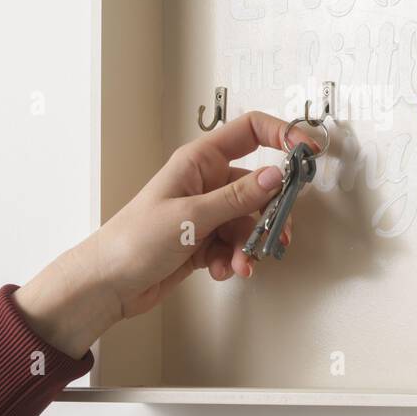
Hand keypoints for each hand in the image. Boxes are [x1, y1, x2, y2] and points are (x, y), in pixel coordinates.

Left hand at [13, 112, 316, 356]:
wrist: (107, 284)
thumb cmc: (134, 240)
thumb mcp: (191, 216)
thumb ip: (238, 197)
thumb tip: (276, 175)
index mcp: (199, 161)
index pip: (250, 131)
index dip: (283, 134)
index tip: (309, 151)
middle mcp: (206, 182)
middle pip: (259, 184)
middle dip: (271, 213)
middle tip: (279, 234)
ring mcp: (206, 212)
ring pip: (250, 221)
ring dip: (251, 244)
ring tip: (242, 263)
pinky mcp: (205, 240)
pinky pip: (235, 244)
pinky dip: (234, 259)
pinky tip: (222, 270)